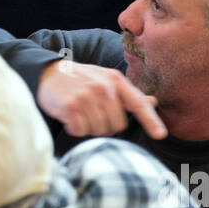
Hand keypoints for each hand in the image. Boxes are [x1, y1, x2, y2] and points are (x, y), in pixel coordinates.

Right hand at [37, 59, 166, 138]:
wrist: (47, 73)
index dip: (151, 121)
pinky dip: (75, 128)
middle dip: (105, 125)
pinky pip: (81, 131)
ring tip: (80, 112)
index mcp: (115, 80)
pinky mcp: (71, 107)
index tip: (160, 134)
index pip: (138, 104)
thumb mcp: (105, 80)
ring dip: (89, 127)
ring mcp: (87, 97)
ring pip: (99, 130)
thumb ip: (129, 94)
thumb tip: (153, 102)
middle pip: (117, 125)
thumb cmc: (80, 79)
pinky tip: (70, 115)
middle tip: (92, 113)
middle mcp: (103, 87)